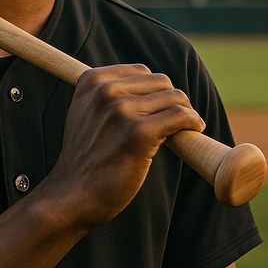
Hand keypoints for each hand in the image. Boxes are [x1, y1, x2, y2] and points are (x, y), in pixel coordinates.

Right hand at [39, 64, 204, 229]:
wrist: (74, 195)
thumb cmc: (87, 159)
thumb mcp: (86, 113)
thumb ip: (109, 94)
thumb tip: (153, 86)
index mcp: (92, 80)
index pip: (142, 72)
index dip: (155, 92)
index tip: (158, 111)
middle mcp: (105, 91)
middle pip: (161, 82)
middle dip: (171, 102)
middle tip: (172, 124)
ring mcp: (121, 111)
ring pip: (175, 98)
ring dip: (185, 114)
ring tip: (180, 131)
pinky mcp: (139, 133)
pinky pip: (181, 115)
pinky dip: (193, 122)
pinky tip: (194, 130)